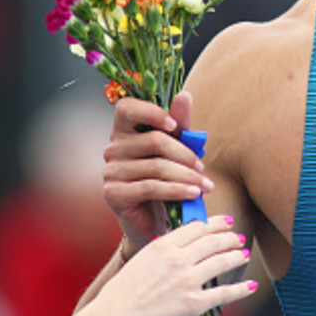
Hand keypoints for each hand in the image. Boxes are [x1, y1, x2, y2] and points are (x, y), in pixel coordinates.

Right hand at [97, 215, 255, 315]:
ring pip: (221, 262)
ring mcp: (188, 281)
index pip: (197, 228)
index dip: (215, 224)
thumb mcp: (140, 260)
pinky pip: (224, 293)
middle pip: (212, 241)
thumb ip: (161, 251)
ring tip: (244, 254)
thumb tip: (177, 245)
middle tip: (238, 236)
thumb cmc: (121, 292)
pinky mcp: (195, 304)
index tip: (225, 222)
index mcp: (164, 246)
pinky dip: (241, 289)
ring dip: (236, 256)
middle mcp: (179, 260)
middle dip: (229, 237)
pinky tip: (251, 286)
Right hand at [102, 91, 213, 250]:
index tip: (174, 125)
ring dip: (187, 176)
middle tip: (202, 168)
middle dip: (185, 154)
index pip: (126, 107)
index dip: (151, 112)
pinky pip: (151, 187)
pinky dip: (177, 190)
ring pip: (157, 166)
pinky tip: (194, 194)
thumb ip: (179, 123)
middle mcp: (112, 148)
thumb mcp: (176, 149)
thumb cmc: (167, 178)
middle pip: (154, 140)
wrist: (155, 221)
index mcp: (124, 131)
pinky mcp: (114, 194)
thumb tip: (184, 95)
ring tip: (205, 186)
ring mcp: (110, 171)